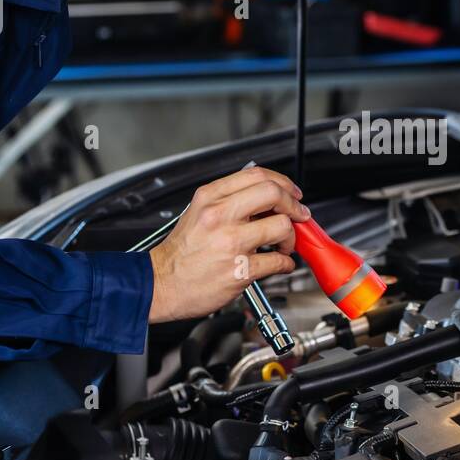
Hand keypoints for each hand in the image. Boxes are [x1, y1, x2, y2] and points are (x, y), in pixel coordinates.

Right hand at [147, 166, 309, 322]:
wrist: (160, 284)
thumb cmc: (180, 253)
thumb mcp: (197, 212)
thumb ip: (228, 200)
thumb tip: (266, 198)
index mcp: (210, 198)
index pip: (257, 175)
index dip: (283, 182)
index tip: (292, 193)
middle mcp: (220, 216)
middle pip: (274, 194)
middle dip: (294, 205)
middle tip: (299, 215)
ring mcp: (231, 243)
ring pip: (282, 227)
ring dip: (291, 238)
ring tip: (284, 245)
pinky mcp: (240, 270)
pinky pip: (278, 261)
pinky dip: (285, 263)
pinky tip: (279, 263)